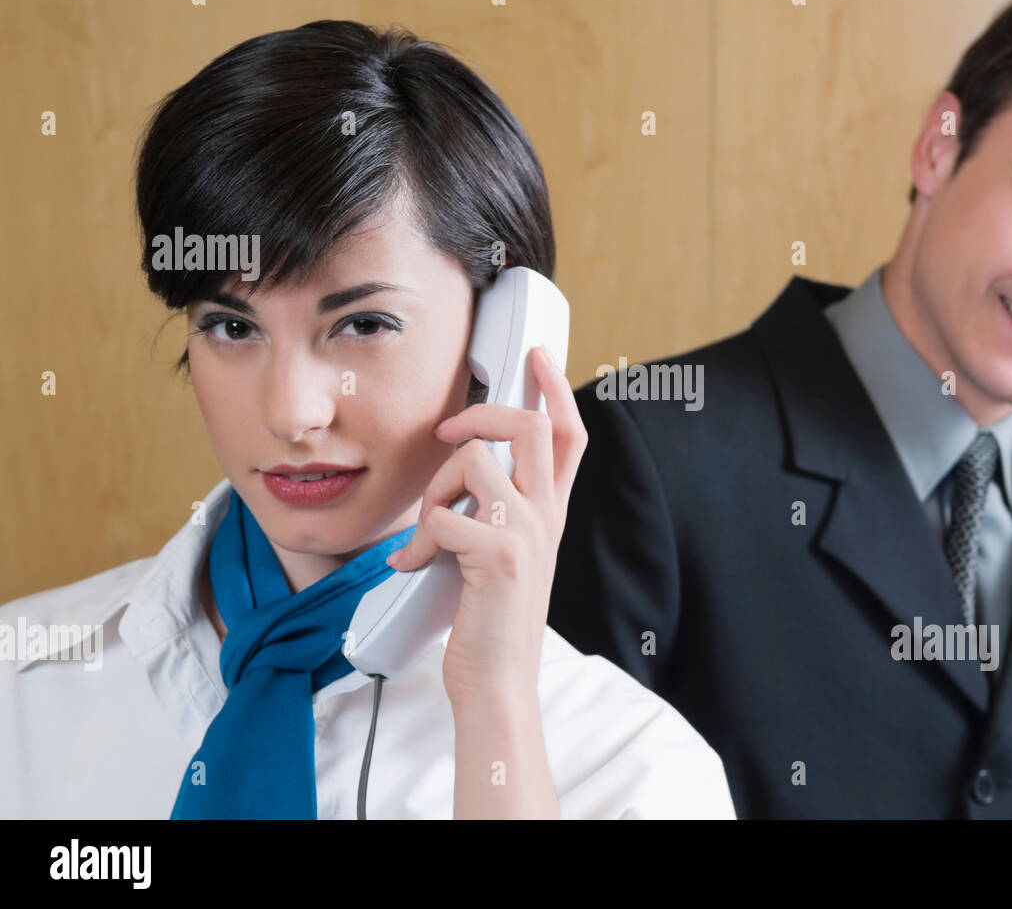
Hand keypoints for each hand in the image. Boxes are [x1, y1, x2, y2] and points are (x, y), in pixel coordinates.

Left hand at [385, 346, 587, 710]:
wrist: (498, 681)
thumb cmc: (492, 620)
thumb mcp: (505, 554)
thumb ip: (496, 510)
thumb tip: (462, 469)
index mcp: (550, 513)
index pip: (569, 436)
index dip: (555, 390)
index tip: (537, 357)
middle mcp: (547, 516)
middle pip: (529, 426)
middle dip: (481, 412)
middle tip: (449, 430)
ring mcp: (527, 533)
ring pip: (476, 459)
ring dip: (436, 489)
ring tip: (428, 531)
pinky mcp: (499, 555)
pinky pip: (443, 515)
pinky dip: (417, 541)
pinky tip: (415, 566)